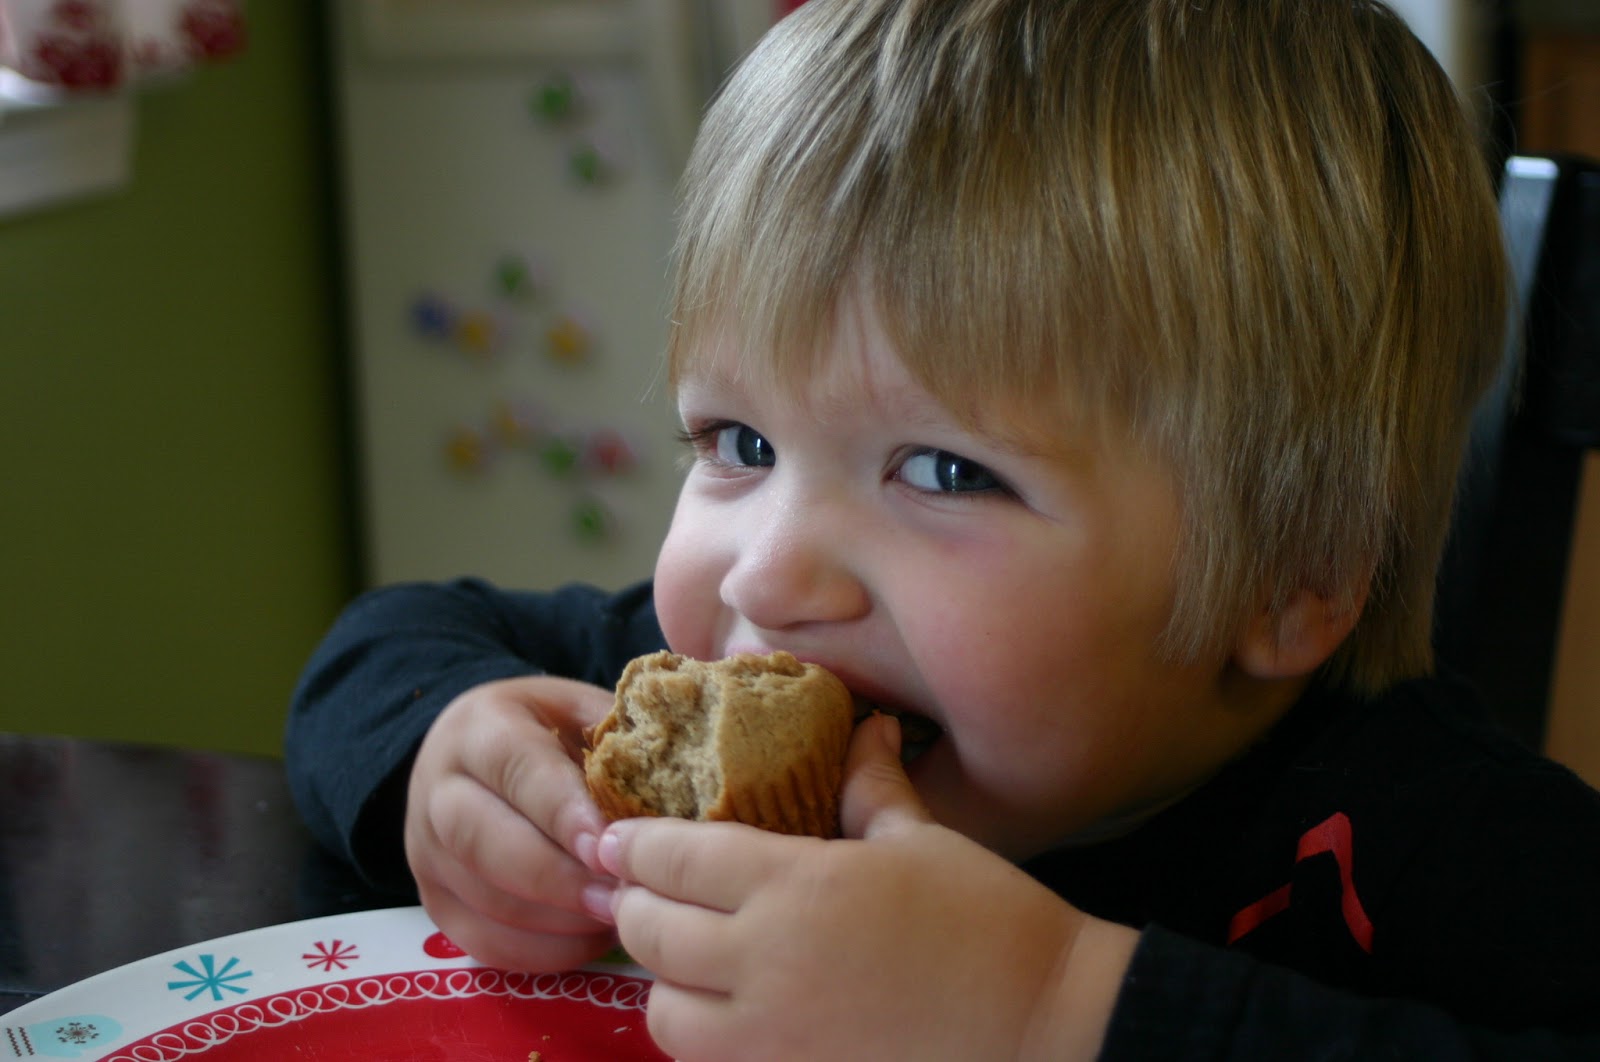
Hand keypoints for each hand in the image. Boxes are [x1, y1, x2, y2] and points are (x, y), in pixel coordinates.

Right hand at [405, 675, 618, 971]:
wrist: (477, 751)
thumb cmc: (549, 731)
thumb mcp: (581, 711)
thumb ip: (616, 743)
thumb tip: (674, 797)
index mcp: (479, 727)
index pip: (517, 770)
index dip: (564, 812)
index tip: (611, 845)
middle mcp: (438, 788)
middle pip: (485, 842)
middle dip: (559, 877)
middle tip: (620, 896)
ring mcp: (426, 850)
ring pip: (484, 898)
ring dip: (556, 920)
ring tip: (617, 918)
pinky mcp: (435, 902)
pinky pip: (483, 942)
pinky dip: (540, 952)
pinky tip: (590, 939)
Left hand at [590, 714, 1138, 1060]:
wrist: (1046, 1026)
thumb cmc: (989, 920)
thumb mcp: (921, 838)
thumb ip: (868, 784)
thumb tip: (864, 729)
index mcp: (794, 884)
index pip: (670, 858)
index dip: (634, 845)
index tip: (619, 838)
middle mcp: (764, 962)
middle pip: (649, 933)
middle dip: (636, 908)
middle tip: (644, 894)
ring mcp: (771, 1039)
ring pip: (663, 1013)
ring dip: (663, 982)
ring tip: (689, 962)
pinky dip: (703, 1037)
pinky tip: (731, 1015)